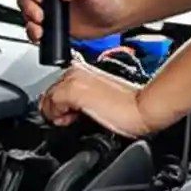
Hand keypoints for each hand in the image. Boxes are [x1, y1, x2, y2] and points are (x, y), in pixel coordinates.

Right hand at [15, 0, 124, 42]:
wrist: (112, 17)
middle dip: (28, 6)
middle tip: (41, 14)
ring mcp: (47, 8)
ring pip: (25, 12)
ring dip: (29, 20)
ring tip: (41, 26)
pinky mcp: (50, 24)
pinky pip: (33, 28)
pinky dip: (33, 33)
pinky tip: (41, 34)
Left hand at [39, 62, 157, 138]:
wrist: (143, 108)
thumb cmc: (128, 107)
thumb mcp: (98, 100)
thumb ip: (80, 101)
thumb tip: (65, 113)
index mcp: (82, 70)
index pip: (56, 88)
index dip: (60, 106)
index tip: (71, 116)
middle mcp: (76, 70)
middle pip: (49, 93)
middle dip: (57, 110)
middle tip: (75, 119)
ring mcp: (74, 78)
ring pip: (48, 99)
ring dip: (57, 114)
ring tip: (75, 120)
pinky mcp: (73, 90)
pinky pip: (51, 106)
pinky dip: (57, 117)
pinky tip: (73, 120)